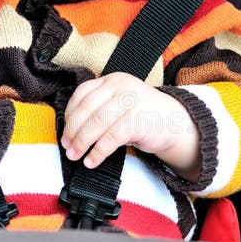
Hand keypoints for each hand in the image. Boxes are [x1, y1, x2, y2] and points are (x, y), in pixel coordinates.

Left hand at [61, 73, 199, 177]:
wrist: (175, 123)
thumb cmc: (144, 116)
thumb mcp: (120, 104)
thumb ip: (100, 108)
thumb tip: (72, 130)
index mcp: (113, 81)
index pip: (82, 94)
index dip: (70, 115)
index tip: (65, 131)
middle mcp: (121, 87)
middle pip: (87, 109)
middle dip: (73, 131)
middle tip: (67, 147)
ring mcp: (131, 102)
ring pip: (97, 123)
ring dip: (82, 142)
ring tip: (76, 155)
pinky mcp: (138, 120)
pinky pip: (111, 138)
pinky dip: (98, 152)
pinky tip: (92, 161)